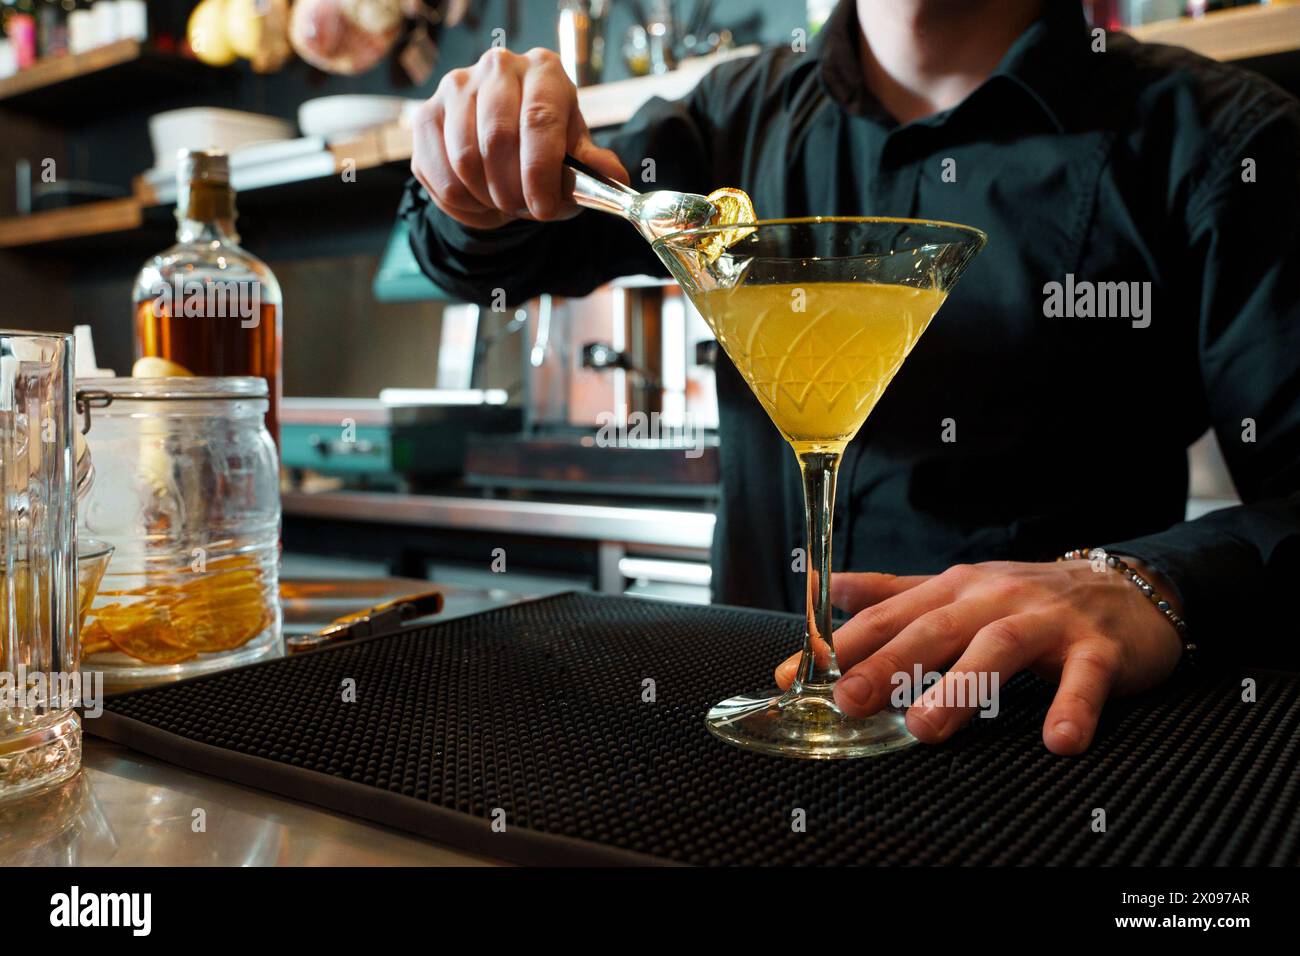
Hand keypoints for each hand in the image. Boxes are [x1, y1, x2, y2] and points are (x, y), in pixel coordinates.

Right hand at [410, 46, 628, 228]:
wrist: (506, 138)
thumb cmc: (546, 143)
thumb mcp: (575, 152)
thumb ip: (593, 166)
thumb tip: (614, 176)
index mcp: (543, 70)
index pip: (538, 119)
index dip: (541, 173)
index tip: (545, 210)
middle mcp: (497, 67)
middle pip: (497, 139)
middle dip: (514, 191)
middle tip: (526, 211)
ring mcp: (456, 87)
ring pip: (464, 159)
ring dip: (488, 198)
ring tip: (505, 204)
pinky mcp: (426, 115)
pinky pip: (439, 174)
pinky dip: (462, 203)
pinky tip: (480, 200)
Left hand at [774, 559, 1185, 754]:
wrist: (1129, 586)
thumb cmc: (1029, 597)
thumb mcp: (956, 588)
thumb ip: (890, 593)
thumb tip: (822, 586)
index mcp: (953, 589)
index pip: (887, 616)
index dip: (839, 645)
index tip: (794, 675)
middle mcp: (992, 599)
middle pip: (934, 629)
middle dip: (887, 664)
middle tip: (848, 700)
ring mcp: (1046, 621)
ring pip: (998, 649)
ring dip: (961, 688)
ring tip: (927, 728)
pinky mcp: (1099, 647)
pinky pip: (1085, 678)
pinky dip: (1072, 707)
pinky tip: (1058, 740)